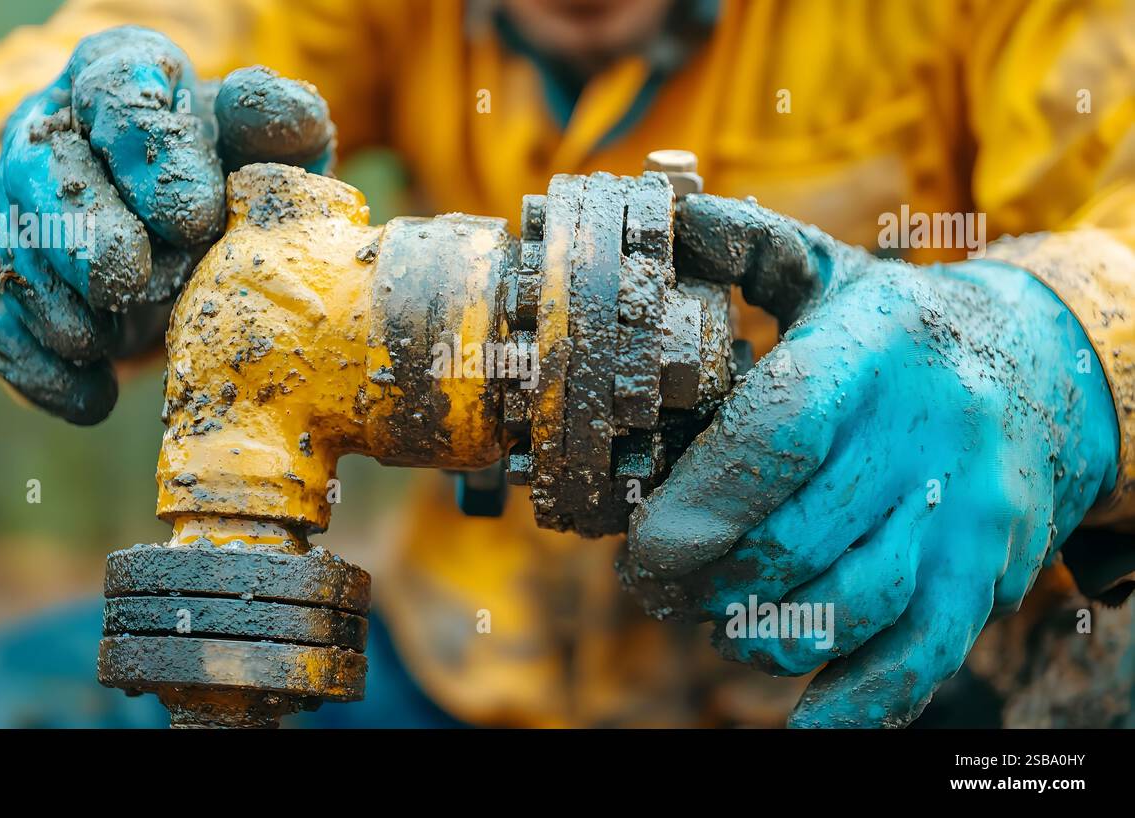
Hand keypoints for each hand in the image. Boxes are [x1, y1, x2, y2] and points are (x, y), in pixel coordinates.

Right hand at [0, 26, 335, 422]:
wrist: (190, 232)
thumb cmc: (235, 177)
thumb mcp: (272, 147)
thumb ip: (278, 124)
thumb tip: (266, 110)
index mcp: (118, 78)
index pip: (115, 90)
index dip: (146, 150)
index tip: (192, 217)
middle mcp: (50, 127)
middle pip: (40, 166)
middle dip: (81, 230)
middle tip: (125, 280)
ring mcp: (11, 199)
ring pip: (7, 244)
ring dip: (52, 300)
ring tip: (103, 343)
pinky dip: (31, 363)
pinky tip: (87, 400)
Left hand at [622, 194, 1119, 726]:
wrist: (1052, 366)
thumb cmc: (903, 326)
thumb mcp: (830, 273)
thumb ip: (743, 246)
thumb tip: (659, 216)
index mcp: (875, 349)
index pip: (781, 434)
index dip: (704, 503)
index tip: (645, 549)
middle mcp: (930, 433)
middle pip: (801, 539)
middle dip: (710, 581)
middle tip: (660, 586)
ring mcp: (970, 512)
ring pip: (852, 607)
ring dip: (762, 636)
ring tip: (715, 621)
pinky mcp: (987, 574)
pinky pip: (923, 659)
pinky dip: (857, 704)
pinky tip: (804, 724)